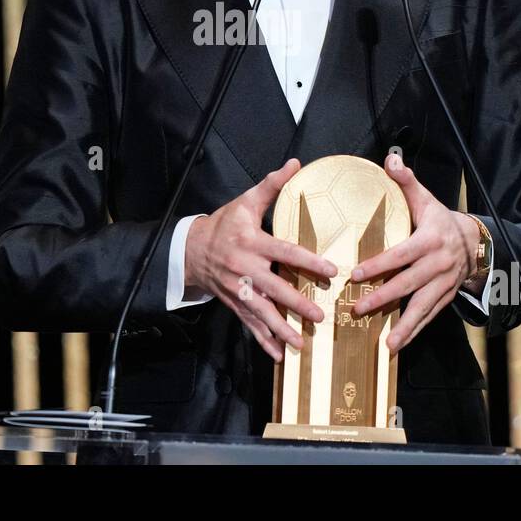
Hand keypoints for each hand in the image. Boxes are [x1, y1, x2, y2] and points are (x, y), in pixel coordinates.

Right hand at [183, 158, 338, 361]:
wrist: (189, 249)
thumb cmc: (224, 224)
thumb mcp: (245, 202)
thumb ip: (272, 185)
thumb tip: (295, 164)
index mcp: (251, 242)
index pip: (285, 252)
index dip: (308, 261)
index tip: (330, 271)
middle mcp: (245, 268)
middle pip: (274, 288)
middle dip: (296, 303)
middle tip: (319, 315)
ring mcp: (238, 289)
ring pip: (261, 312)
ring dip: (281, 329)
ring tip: (301, 343)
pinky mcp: (233, 303)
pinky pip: (249, 324)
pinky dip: (263, 341)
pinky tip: (278, 355)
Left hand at [349, 151, 481, 352]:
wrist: (474, 242)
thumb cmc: (439, 219)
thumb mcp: (426, 198)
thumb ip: (406, 181)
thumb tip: (390, 160)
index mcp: (431, 240)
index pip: (401, 255)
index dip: (379, 265)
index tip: (356, 275)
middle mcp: (439, 265)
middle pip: (409, 284)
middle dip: (383, 299)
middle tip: (357, 309)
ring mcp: (444, 284)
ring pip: (422, 307)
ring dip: (404, 326)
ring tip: (386, 343)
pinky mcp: (446, 298)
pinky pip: (429, 317)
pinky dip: (414, 331)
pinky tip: (397, 345)